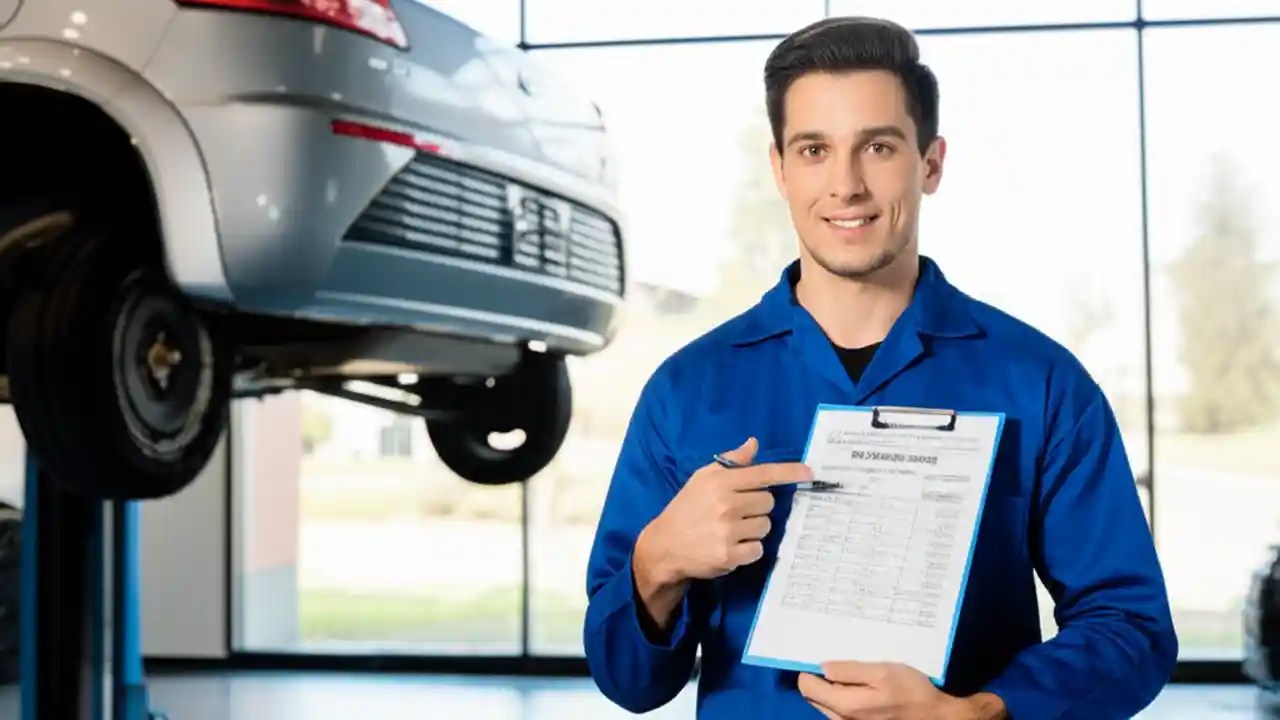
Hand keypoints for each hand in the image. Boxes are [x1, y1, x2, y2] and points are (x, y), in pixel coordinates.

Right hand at [638, 437, 811, 583]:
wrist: (664, 546)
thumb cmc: (686, 509)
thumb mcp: (702, 479)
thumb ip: (730, 462)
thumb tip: (753, 444)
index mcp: (720, 482)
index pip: (762, 474)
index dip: (789, 472)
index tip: (809, 472)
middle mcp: (726, 504)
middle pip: (768, 503)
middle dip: (758, 507)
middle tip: (738, 512)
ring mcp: (728, 531)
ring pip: (765, 526)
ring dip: (754, 528)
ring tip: (731, 530)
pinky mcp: (730, 555)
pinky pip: (758, 549)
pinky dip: (748, 549)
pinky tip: (730, 546)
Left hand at [797, 662, 970, 719]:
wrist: (934, 716)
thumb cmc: (911, 691)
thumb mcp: (882, 672)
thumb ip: (850, 671)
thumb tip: (823, 667)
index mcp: (845, 705)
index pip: (808, 687)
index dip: (809, 670)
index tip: (820, 656)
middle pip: (814, 697)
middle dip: (821, 679)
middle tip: (840, 664)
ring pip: (827, 704)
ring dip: (834, 688)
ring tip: (856, 675)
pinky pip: (840, 710)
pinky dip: (844, 696)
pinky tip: (863, 686)